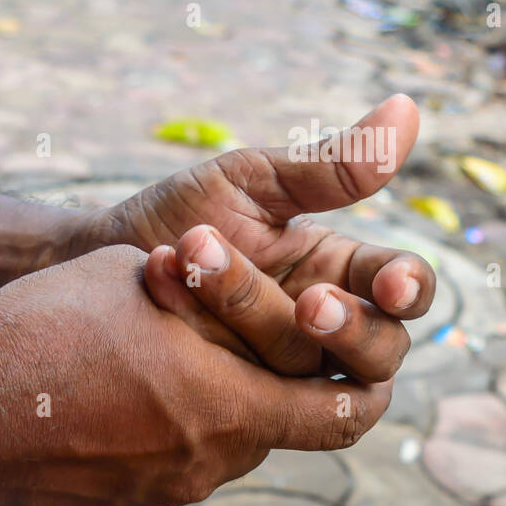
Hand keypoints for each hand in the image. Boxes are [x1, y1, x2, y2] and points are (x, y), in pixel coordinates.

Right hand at [0, 245, 390, 505]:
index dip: (360, 382)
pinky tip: (111, 392)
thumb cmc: (33, 332)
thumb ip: (205, 292)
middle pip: (276, 427)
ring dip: (207, 402)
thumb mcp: (129, 276)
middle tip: (225, 333)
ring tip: (152, 355)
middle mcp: (207, 465)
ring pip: (219, 446)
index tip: (345, 353)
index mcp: (225, 406)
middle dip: (263, 378)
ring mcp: (161, 494)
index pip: (341, 413)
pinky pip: (168, 466)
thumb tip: (228, 295)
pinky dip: (163, 430)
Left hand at [90, 96, 434, 380]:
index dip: (407, 288)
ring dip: (253, 316)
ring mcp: (272, 371)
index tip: (389, 284)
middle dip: (351, 330)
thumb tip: (406, 109)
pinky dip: (196, 337)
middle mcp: (318, 331)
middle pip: (378, 353)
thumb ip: (325, 166)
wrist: (98, 257)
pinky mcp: (225, 397)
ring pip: (302, 375)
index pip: (404, 288)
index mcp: (339, 272)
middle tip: (308, 304)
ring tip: (193, 256)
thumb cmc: (179, 215)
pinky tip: (158, 281)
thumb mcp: (248, 181)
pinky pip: (238, 392)